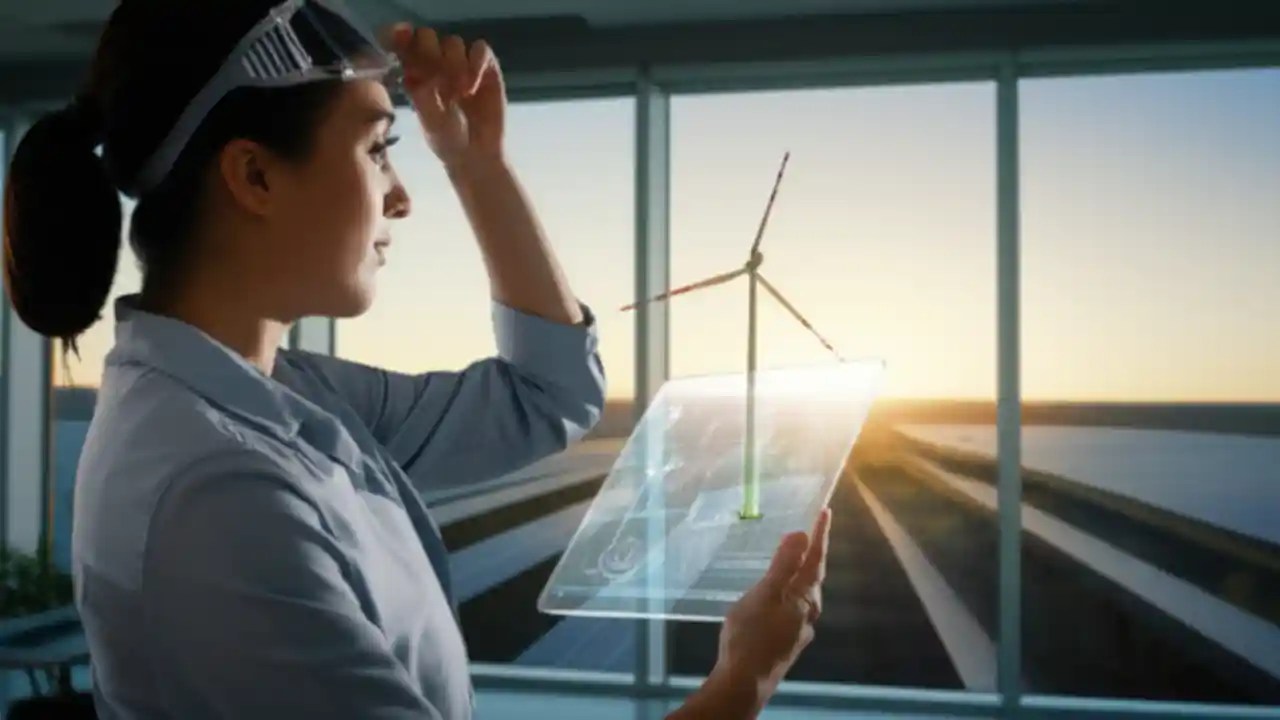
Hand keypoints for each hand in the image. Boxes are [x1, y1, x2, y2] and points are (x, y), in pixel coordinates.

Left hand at [385, 23, 505, 166]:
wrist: (476, 153)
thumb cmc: (447, 138)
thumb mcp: (429, 120)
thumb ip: (421, 95)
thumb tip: (419, 71)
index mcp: (414, 72)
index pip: (403, 44)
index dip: (400, 37)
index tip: (402, 40)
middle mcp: (435, 62)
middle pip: (427, 36)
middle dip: (429, 52)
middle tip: (436, 79)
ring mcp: (461, 62)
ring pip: (453, 42)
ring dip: (453, 64)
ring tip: (458, 93)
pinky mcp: (485, 67)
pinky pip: (480, 49)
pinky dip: (475, 63)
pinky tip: (472, 87)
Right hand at [714, 509, 830, 709]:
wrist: (745, 681)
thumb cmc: (751, 634)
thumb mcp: (764, 594)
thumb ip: (783, 565)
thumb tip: (801, 535)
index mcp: (805, 598)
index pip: (815, 559)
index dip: (819, 534)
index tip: (825, 511)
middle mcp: (809, 614)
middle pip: (812, 577)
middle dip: (811, 555)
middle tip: (808, 532)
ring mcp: (799, 631)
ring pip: (802, 595)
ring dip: (798, 575)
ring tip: (789, 561)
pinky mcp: (787, 642)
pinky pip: (792, 609)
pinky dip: (787, 594)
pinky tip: (774, 599)